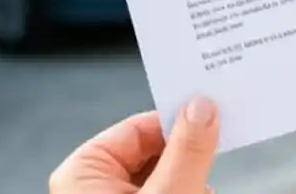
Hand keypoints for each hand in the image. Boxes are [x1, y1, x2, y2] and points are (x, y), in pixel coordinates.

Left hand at [50, 97, 218, 193]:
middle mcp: (93, 186)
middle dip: (187, 163)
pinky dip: (185, 193)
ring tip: (200, 191)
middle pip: (157, 154)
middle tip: (208, 170)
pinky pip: (166, 192)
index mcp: (83, 171)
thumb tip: (202, 109)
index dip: (177, 123)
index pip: (139, 128)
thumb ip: (185, 153)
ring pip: (166, 177)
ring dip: (190, 183)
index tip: (212, 118)